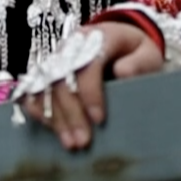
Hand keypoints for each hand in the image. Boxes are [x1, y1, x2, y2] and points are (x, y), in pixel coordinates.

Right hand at [19, 22, 163, 151]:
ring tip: (70, 143)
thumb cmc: (134, 52)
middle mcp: (71, 45)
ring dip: (55, 117)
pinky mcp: (47, 70)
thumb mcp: (147, 53)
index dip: (90, 93)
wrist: (118, 42)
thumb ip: (140, 62)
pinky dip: (38, 110)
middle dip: (71, 113)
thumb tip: (124, 72)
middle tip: (83, 141)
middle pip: (61, 79)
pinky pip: (33, 89)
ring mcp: (56, 57)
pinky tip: (51, 130)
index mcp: (96, 37)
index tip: (99, 120)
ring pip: (45, 87)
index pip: (86, 64)